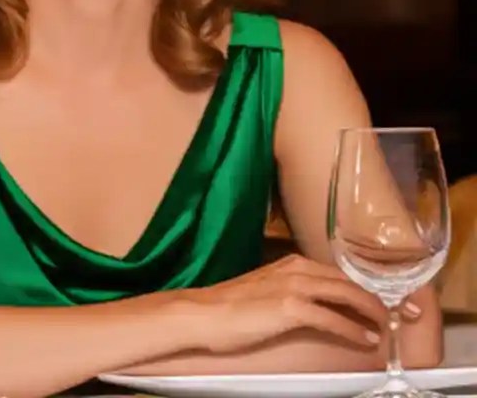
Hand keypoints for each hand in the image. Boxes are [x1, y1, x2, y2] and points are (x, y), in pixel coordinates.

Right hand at [182, 254, 417, 354]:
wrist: (200, 314)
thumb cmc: (225, 308)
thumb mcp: (262, 292)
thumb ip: (287, 292)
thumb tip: (308, 306)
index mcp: (289, 263)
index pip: (338, 274)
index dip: (366, 287)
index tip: (386, 300)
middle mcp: (296, 269)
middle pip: (349, 281)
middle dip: (380, 297)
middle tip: (403, 312)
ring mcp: (293, 287)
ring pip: (347, 295)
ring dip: (372, 311)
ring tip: (388, 326)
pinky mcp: (290, 307)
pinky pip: (333, 318)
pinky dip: (353, 329)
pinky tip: (365, 339)